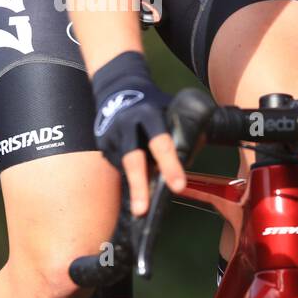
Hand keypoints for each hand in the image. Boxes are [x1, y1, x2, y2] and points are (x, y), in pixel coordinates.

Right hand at [90, 51, 186, 215]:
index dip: (171, 166)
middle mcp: (126, 125)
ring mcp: (111, 135)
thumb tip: (195, 153)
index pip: (161, 143)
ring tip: (144, 188)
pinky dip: (129, 172)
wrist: (117, 87)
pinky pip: (119, 166)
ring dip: (137, 182)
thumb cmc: (152, 102)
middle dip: (138, 187)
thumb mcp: (170, 107)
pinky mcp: (102, 144)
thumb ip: (183, 128)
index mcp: (148, 115)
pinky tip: (135, 167)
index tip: (178, 186)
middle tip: (142, 210)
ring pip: (125, 168)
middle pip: (133, 160)